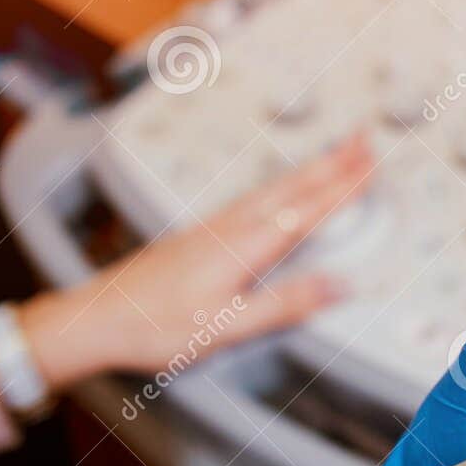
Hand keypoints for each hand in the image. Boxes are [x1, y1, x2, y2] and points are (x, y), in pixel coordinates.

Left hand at [20, 134, 374, 388]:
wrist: (94, 318)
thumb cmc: (152, 326)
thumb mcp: (226, 326)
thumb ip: (286, 304)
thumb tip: (337, 287)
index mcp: (243, 246)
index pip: (307, 211)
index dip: (343, 188)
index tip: (372, 166)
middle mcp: (230, 228)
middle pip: (292, 187)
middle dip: (331, 162)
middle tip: (362, 139)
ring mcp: (213, 228)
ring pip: (274, 189)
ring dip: (309, 169)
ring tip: (334, 156)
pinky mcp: (200, 235)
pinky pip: (255, 198)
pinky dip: (283, 186)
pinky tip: (280, 190)